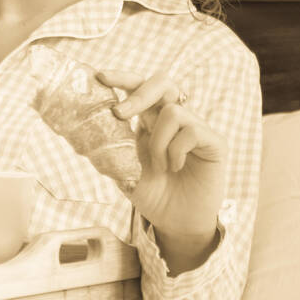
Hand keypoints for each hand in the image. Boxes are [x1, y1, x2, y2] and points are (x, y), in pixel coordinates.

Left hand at [95, 69, 226, 245]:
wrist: (177, 223)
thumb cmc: (152, 195)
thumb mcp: (124, 172)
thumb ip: (111, 151)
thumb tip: (85, 134)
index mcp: (151, 121)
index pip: (139, 88)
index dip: (122, 79)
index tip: (99, 77)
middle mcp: (174, 119)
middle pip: (162, 83)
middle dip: (138, 93)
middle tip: (118, 113)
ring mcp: (196, 128)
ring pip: (172, 111)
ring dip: (157, 141)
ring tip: (159, 166)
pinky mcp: (214, 142)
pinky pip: (191, 131)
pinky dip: (175, 151)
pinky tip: (175, 168)